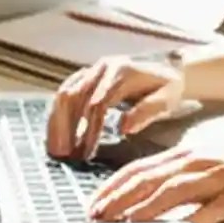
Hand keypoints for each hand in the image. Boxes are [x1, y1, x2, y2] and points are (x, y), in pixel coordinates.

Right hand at [47, 56, 184, 160]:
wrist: (167, 70)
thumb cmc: (168, 88)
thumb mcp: (166, 99)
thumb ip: (147, 112)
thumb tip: (123, 128)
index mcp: (120, 71)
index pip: (97, 103)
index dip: (90, 130)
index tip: (86, 153)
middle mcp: (101, 67)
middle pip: (73, 96)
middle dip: (65, 128)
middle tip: (63, 155)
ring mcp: (91, 70)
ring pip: (64, 94)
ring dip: (57, 123)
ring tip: (55, 149)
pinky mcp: (85, 77)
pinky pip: (64, 94)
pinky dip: (58, 116)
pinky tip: (57, 135)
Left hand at [88, 146, 223, 222]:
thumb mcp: (214, 163)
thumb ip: (184, 174)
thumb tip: (153, 191)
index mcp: (190, 152)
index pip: (141, 166)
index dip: (114, 184)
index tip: (95, 200)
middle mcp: (199, 160)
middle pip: (148, 177)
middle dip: (117, 197)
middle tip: (96, 215)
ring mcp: (219, 177)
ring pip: (170, 191)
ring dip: (141, 208)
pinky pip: (207, 212)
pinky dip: (184, 222)